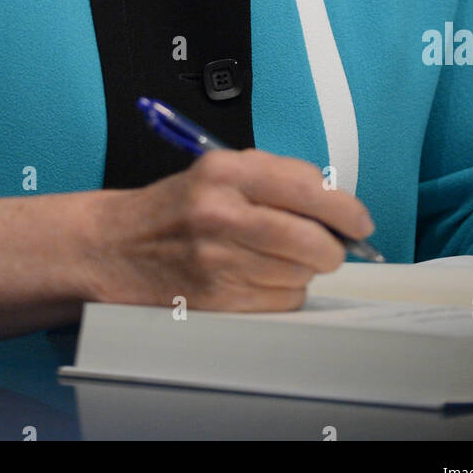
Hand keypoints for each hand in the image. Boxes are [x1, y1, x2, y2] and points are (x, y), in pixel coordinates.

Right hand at [86, 148, 375, 312]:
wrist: (114, 247)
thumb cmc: (173, 209)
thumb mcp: (218, 170)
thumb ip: (277, 177)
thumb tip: (335, 202)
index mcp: (227, 172)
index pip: (310, 189)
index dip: (346, 210)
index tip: (359, 222)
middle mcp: (222, 213)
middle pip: (314, 240)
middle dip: (331, 247)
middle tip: (327, 246)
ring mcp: (219, 260)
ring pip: (302, 275)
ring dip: (302, 270)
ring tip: (273, 257)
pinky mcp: (216, 298)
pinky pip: (281, 302)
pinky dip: (281, 293)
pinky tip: (256, 277)